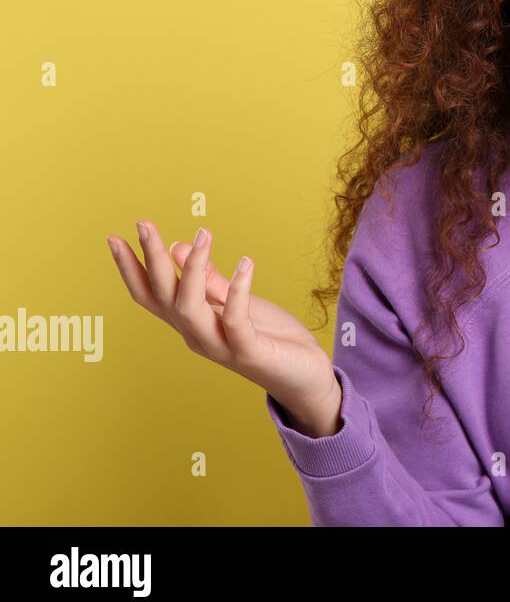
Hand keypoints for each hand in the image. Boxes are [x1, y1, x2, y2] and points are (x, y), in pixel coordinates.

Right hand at [106, 220, 340, 434]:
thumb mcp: (238, 303)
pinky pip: (236, 320)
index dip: (131, 269)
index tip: (114, 238)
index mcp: (191, 323)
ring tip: (202, 234)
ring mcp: (221, 346)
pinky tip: (245, 263)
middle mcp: (197, 336)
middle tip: (144, 224)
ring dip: (194, 269)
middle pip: (164, 296)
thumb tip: (180, 247)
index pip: (151, 295)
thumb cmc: (270, 338)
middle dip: (152, 260)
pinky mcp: (249, 352)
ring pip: (190, 308)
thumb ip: (210, 281)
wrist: (304, 377)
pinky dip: (238, 290)